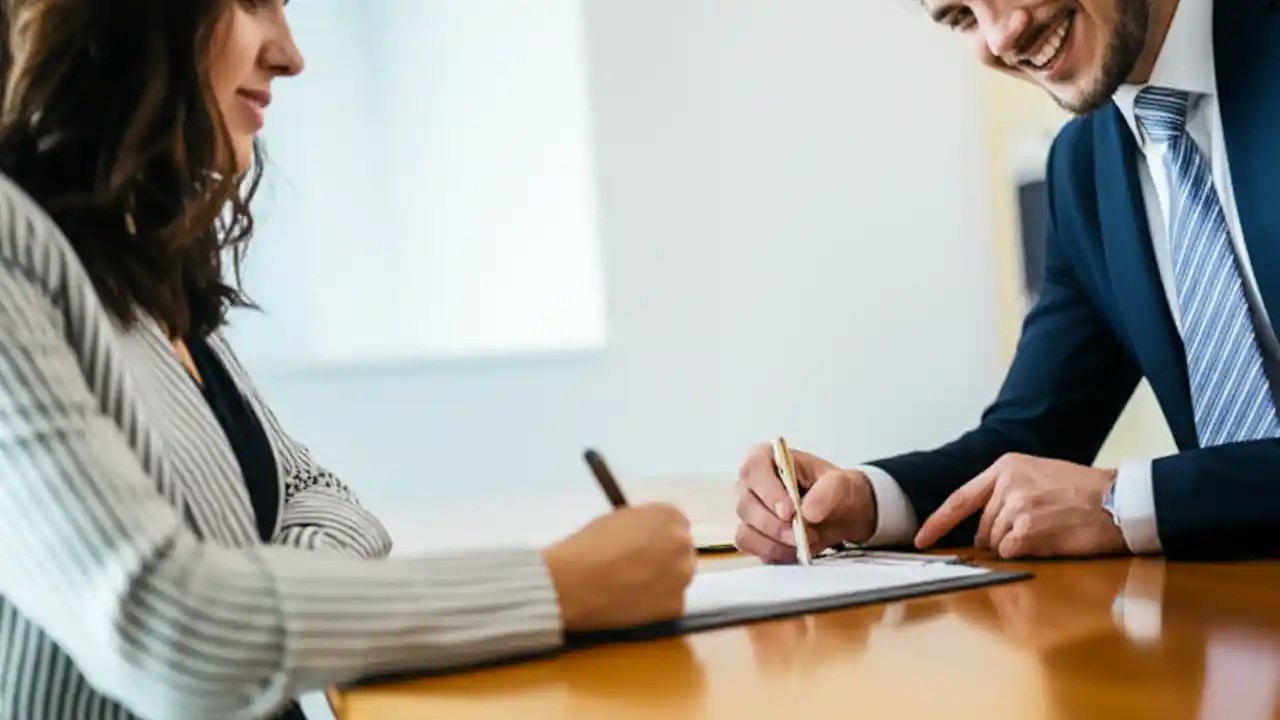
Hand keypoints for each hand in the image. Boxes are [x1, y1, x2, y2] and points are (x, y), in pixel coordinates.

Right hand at [541, 503, 695, 630]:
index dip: (657, 536)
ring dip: (662, 581)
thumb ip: (640, 525)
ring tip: (632, 587)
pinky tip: (633, 603)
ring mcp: (683, 575)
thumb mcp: (618, 519)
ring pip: (678, 578)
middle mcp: (683, 543)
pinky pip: (671, 603)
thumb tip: (644, 538)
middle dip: (664, 558)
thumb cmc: (588, 545)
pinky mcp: (675, 605)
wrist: (575, 582)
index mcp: (669, 516)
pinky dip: (656, 604)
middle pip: (680, 550)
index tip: (644, 546)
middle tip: (639, 568)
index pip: (674, 524)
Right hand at [733, 443, 876, 562]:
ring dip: (776, 543)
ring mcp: (748, 511)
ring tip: (804, 542)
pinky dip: (774, 552)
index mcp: (766, 458)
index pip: (752, 469)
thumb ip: (828, 492)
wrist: (841, 515)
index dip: (767, 491)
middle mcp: (750, 484)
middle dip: (776, 526)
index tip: (790, 511)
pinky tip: (794, 550)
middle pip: (747, 505)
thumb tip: (807, 513)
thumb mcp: (842, 484)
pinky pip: (752, 548)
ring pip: (746, 531)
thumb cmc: (835, 490)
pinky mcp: (751, 535)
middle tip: (803, 534)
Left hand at [913, 453, 1127, 558]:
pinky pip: (1012, 553)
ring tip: (1047, 530)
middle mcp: (1006, 483)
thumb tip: (979, 526)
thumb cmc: (1082, 492)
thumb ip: (1005, 491)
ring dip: (1017, 545)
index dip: (937, 522)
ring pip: (996, 543)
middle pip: (982, 529)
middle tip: (1034, 531)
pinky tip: (1049, 540)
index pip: (960, 499)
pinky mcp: (1028, 529)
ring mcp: (1016, 506)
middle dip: (999, 538)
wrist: (1118, 500)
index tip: (920, 539)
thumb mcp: (1037, 475)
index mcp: (1005, 467)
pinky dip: (1026, 554)